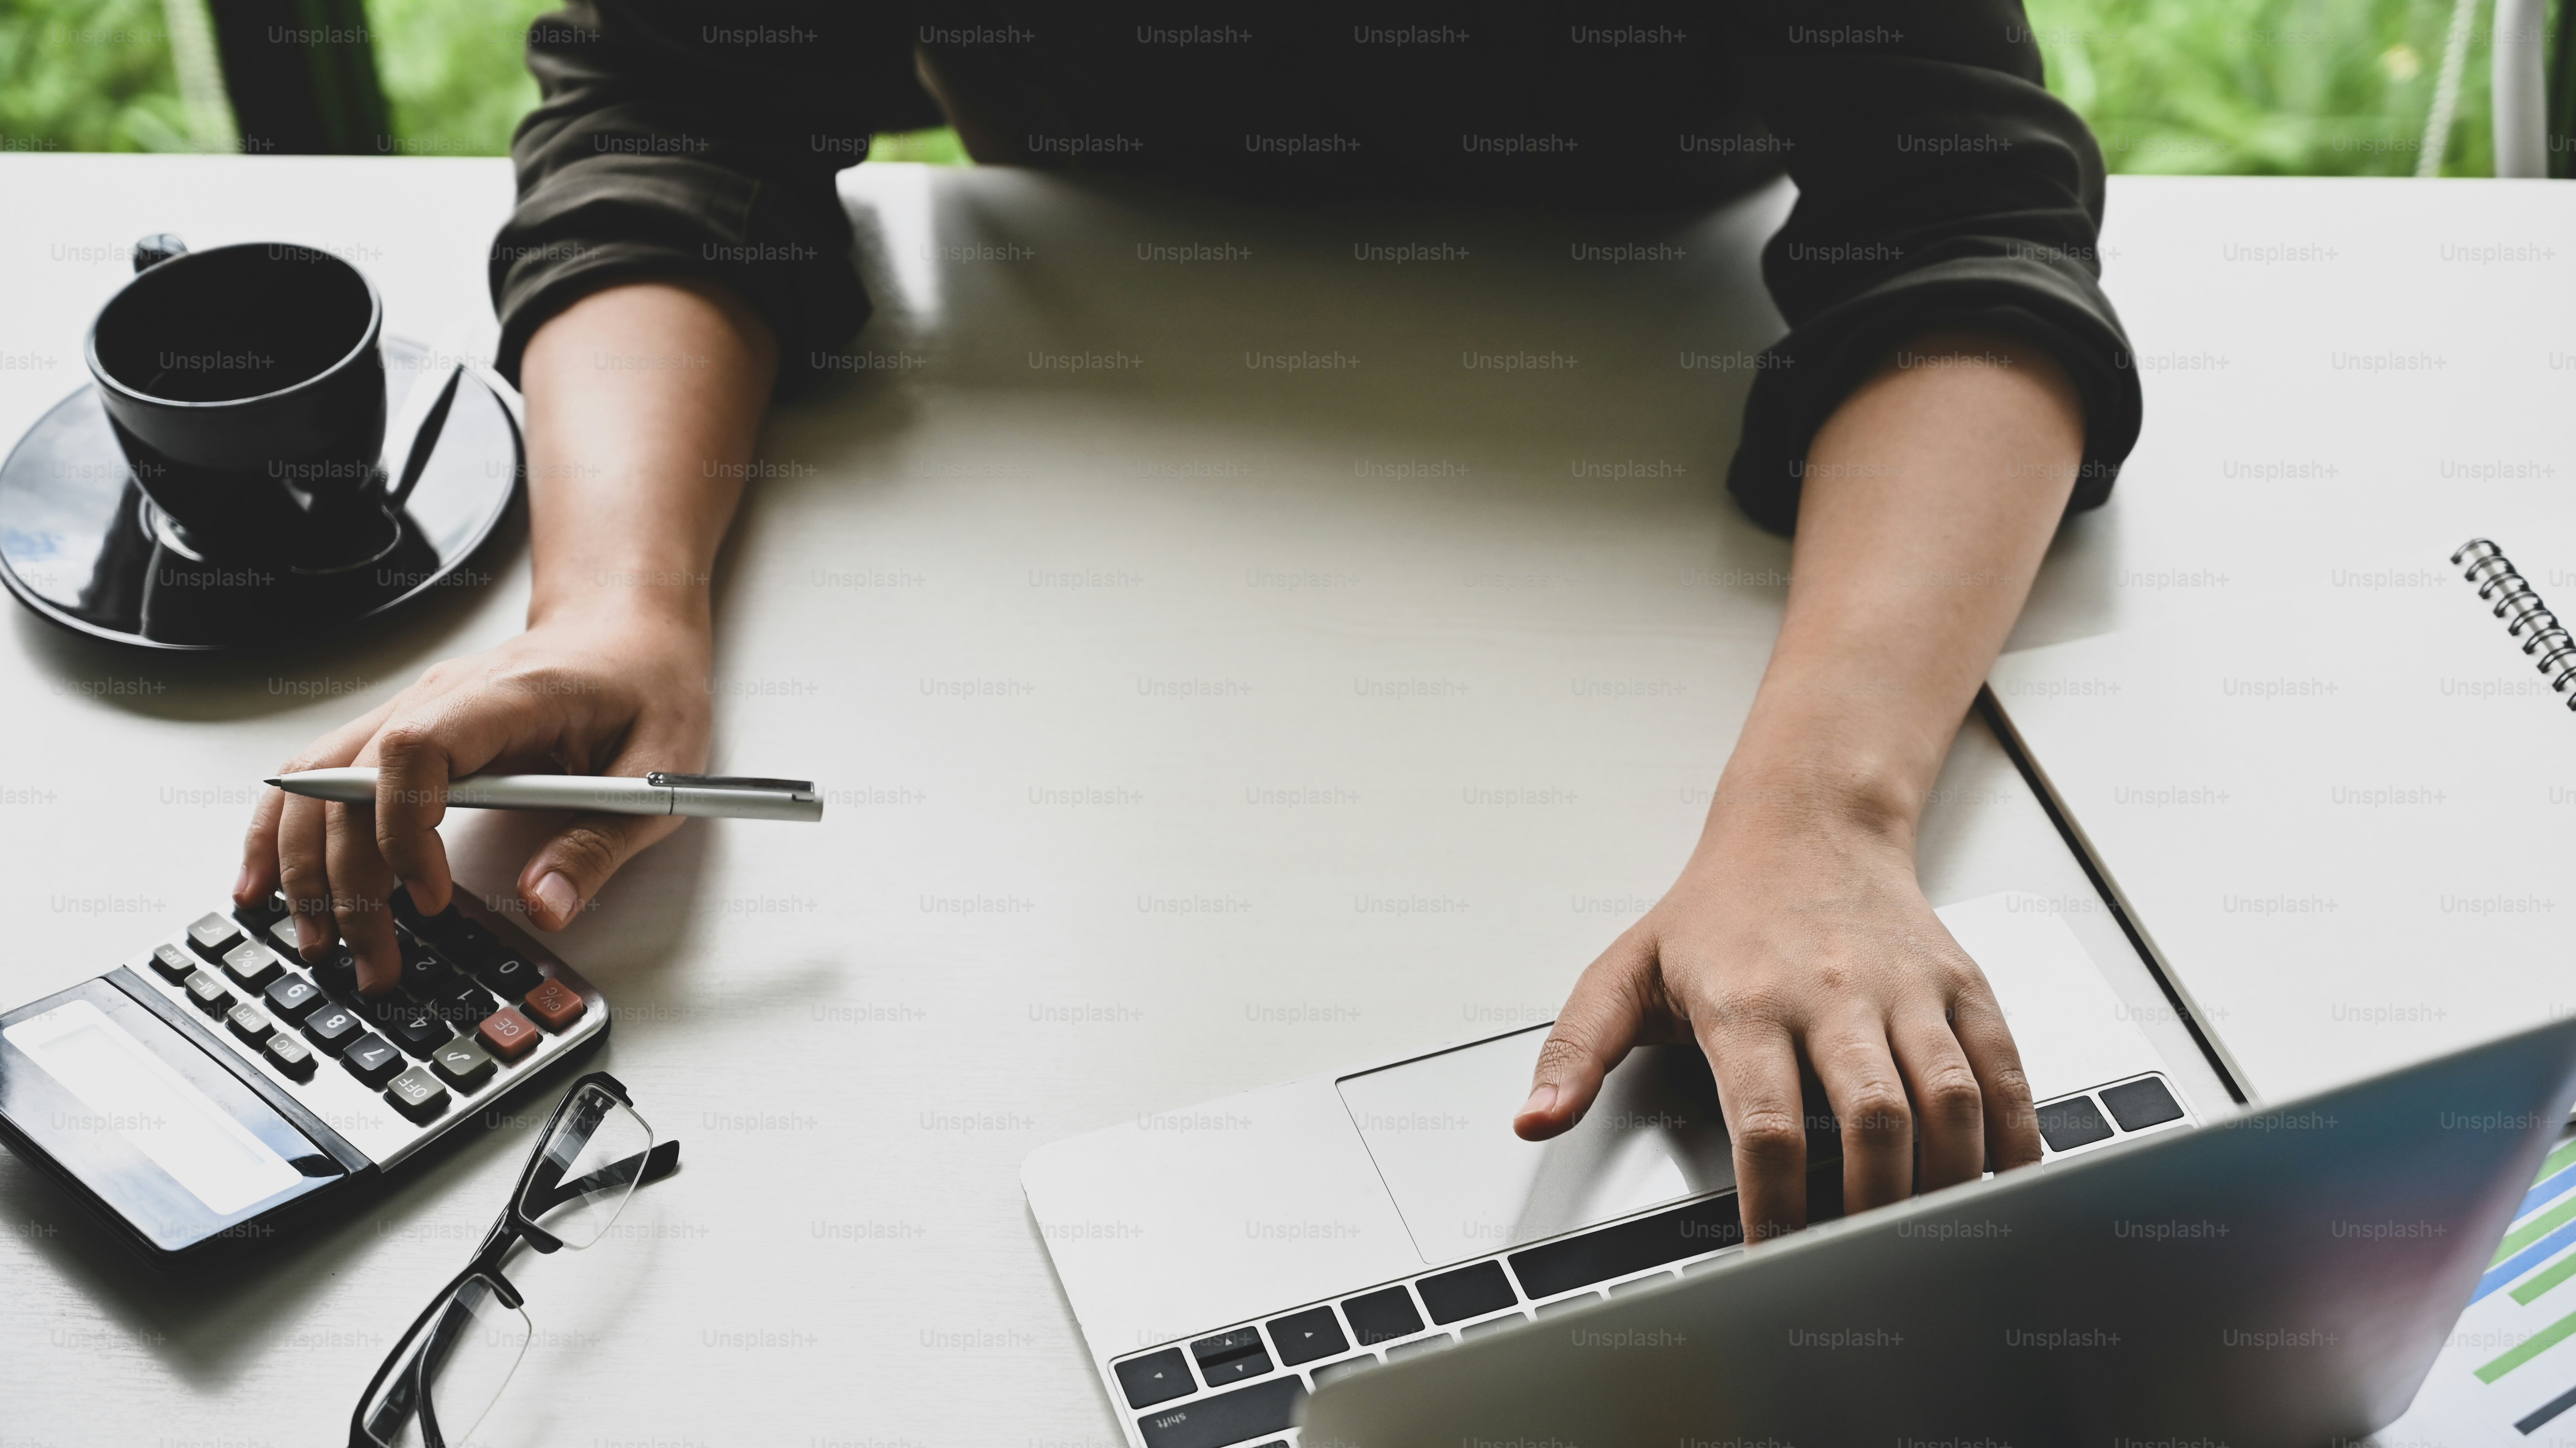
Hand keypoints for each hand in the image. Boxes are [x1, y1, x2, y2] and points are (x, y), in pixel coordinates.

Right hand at [235, 608, 713, 993]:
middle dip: (350, 881)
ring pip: (316, 781)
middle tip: (376, 960)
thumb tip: (545, 908)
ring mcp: (409, 712)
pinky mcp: (399, 734)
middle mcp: (441, 698)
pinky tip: (265, 885)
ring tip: (316, 942)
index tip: (430, 897)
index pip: (416, 750)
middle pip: (350, 782)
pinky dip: (282, 830)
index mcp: (508, 697)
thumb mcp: (658, 765)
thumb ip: (601, 841)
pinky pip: (318, 777)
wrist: (625, 629)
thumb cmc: (645, 685)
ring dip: (303, 864)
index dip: (405, 828)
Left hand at [1512, 787, 2043, 1240]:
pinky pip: (2004, 1068)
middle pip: (1873, 1115)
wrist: (1805, 822)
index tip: (1772, 1257)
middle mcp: (1833, 992)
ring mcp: (1906, 987)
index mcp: (1745, 1001)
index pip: (1766, 1123)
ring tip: (1925, 1234)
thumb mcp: (1624, 970)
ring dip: (1945, 1178)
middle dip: (1873, 1203)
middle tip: (1861, 1260)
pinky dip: (2013, 1135)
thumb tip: (1532, 1120)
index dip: (1775, 1202)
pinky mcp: (1961, 983)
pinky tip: (2000, 1181)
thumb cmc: (1714, 910)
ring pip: (1949, 1096)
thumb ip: (1576, 1051)